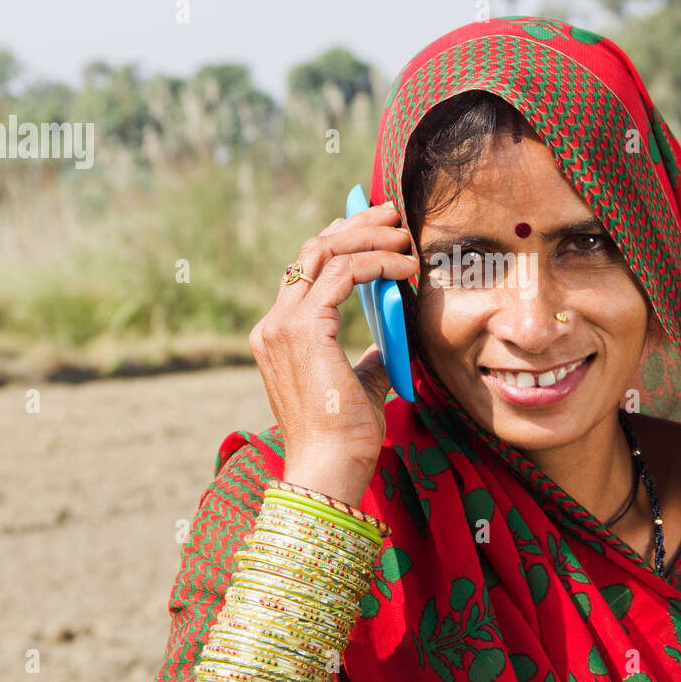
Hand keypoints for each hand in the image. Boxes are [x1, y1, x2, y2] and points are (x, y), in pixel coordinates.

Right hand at [249, 201, 417, 503]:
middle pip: (312, 250)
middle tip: (392, 214)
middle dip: (355, 225)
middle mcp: (274, 325)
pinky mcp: (304, 329)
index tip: (378, 229)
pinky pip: (343, 274)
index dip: (342, 241)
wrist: (330, 467)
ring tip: (406, 236)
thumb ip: (367, 356)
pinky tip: (405, 267)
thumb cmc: (346, 437)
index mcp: (280, 336)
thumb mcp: (359, 385)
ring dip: (370, 237)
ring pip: (325, 252)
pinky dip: (378, 263)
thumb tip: (389, 338)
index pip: (307, 270)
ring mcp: (283, 325)